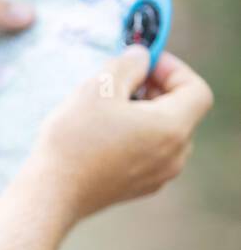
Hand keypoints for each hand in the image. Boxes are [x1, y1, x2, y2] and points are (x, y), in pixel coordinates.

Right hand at [33, 45, 213, 223]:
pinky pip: (152, 152)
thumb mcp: (99, 86)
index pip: (197, 90)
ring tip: (110, 107)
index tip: (143, 64)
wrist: (53, 192)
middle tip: (122, 81)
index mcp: (171, 128)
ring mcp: (159, 175)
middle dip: (157, 89)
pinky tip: (105, 133)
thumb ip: (129, 64)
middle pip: (182, 111)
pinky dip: (138, 135)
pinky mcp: (141, 186)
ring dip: (146, 112)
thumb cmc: (75, 138)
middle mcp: (174, 155)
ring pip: (166, 132)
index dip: (173, 70)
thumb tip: (142, 57)